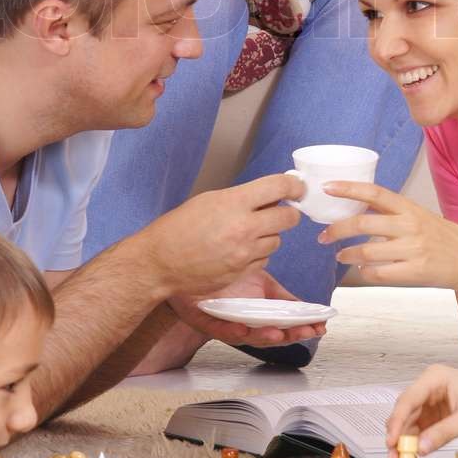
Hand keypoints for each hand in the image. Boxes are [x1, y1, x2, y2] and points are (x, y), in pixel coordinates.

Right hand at [150, 174, 302, 296]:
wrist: (160, 262)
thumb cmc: (179, 227)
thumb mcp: (209, 200)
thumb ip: (241, 198)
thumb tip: (269, 198)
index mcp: (234, 203)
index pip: (279, 187)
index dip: (293, 185)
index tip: (297, 187)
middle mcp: (244, 228)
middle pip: (289, 218)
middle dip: (289, 212)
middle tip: (281, 211)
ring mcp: (244, 253)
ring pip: (277, 241)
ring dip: (270, 235)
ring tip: (249, 232)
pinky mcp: (242, 272)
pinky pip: (264, 259)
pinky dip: (258, 253)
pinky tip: (240, 250)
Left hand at [169, 268, 328, 347]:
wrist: (193, 270)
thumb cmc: (228, 280)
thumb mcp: (262, 284)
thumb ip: (283, 297)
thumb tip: (308, 306)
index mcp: (261, 317)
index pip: (286, 327)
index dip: (303, 329)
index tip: (321, 327)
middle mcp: (246, 324)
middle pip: (271, 336)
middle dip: (291, 336)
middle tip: (307, 332)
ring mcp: (227, 325)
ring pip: (248, 337)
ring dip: (264, 337)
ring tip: (279, 333)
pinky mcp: (207, 323)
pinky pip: (220, 331)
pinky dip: (232, 332)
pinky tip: (242, 329)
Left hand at [316, 181, 457, 289]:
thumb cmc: (443, 238)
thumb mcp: (420, 215)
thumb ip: (392, 213)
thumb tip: (358, 209)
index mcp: (409, 208)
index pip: (374, 193)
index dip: (348, 188)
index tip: (327, 188)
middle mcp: (410, 226)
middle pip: (362, 223)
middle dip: (336, 230)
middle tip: (323, 236)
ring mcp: (412, 250)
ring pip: (366, 251)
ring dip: (346, 254)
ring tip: (340, 255)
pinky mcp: (415, 272)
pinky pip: (378, 273)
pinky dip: (364, 272)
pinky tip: (362, 270)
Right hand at [385, 365, 457, 457]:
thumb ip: (443, 433)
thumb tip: (419, 449)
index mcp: (435, 378)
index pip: (408, 399)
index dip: (397, 421)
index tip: (391, 442)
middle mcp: (430, 388)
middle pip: (406, 412)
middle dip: (398, 435)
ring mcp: (433, 402)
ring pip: (411, 423)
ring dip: (405, 442)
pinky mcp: (438, 416)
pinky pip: (422, 430)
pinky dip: (416, 444)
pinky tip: (413, 457)